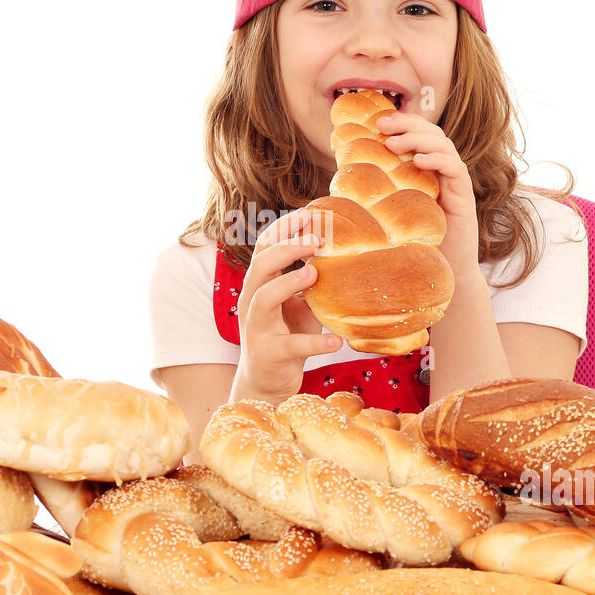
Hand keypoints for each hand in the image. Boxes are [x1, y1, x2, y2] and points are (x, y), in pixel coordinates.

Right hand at [232, 206, 342, 402]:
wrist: (265, 381)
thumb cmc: (286, 334)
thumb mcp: (298, 302)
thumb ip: (311, 279)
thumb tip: (343, 249)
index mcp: (259, 283)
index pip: (264, 247)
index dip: (282, 228)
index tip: (307, 213)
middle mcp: (251, 301)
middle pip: (260, 266)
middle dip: (286, 249)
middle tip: (316, 240)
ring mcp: (256, 328)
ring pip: (263, 299)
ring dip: (288, 284)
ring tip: (314, 274)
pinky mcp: (268, 354)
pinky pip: (290, 346)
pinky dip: (314, 342)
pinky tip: (336, 341)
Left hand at [375, 112, 480, 280]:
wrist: (445, 269)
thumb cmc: (415, 241)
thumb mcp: (392, 211)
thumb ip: (377, 193)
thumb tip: (337, 181)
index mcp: (425, 169)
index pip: (417, 135)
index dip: (400, 123)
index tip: (375, 121)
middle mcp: (442, 170)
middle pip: (431, 133)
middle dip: (406, 124)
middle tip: (382, 124)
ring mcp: (455, 182)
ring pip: (443, 145)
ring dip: (418, 139)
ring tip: (394, 143)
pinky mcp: (464, 196)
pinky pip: (455, 169)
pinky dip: (438, 160)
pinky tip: (420, 161)